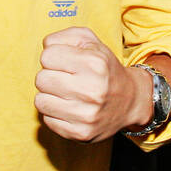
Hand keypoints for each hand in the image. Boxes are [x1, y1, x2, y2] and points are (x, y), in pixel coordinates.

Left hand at [35, 27, 147, 141]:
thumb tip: (45, 47)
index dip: (53, 57)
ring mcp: (86, 115)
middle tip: (65, 79)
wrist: (130, 101)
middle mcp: (92, 90)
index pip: (47, 56)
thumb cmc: (104, 68)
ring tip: (66, 94)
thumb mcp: (91, 42)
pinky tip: (70, 109)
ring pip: (40, 101)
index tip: (65, 63)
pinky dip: (55, 114)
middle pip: (41, 79)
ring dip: (49, 96)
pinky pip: (47, 120)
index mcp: (95, 63)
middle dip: (50, 77)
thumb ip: (64, 36)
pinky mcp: (80, 134)